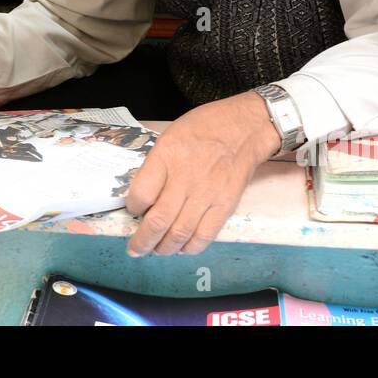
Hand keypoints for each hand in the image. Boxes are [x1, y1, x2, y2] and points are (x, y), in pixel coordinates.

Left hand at [125, 91, 279, 256]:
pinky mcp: (225, 206)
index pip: (141, 193)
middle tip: (136, 249)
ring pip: (179, 234)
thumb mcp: (170, 136)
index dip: (132, 208)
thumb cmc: (204, 127)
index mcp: (167, 156)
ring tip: (156, 250)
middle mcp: (185, 177)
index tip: (133, 210)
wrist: (245, 128)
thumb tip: (143, 197)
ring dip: (164, 248)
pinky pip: (204, 236)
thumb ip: (156, 166)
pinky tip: (181, 247)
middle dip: (142, 241)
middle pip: (158, 220)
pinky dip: (189, 248)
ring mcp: (207, 194)